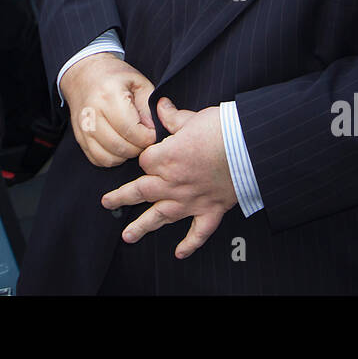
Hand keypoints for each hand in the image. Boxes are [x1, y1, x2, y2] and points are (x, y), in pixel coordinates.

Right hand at [60, 52, 155, 166]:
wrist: (83, 75)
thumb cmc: (114, 76)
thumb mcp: (138, 82)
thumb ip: (148, 106)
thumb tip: (152, 130)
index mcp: (109, 95)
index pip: (131, 130)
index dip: (147, 137)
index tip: (153, 133)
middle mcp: (92, 113)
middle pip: (120, 146)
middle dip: (138, 148)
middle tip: (145, 139)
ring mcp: (83, 127)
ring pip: (108, 157)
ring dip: (125, 155)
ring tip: (133, 142)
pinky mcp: (79, 137)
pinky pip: (98, 159)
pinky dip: (112, 158)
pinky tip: (119, 146)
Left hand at [101, 98, 236, 258]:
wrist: (250, 147)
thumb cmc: (222, 129)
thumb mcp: (193, 117)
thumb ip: (172, 116)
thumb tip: (160, 105)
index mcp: (165, 158)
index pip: (144, 160)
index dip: (146, 155)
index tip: (151, 151)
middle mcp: (172, 182)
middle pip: (140, 192)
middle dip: (121, 197)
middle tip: (107, 203)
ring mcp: (190, 200)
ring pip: (160, 216)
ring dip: (142, 227)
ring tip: (127, 236)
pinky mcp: (210, 210)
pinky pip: (197, 232)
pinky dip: (189, 244)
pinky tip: (180, 253)